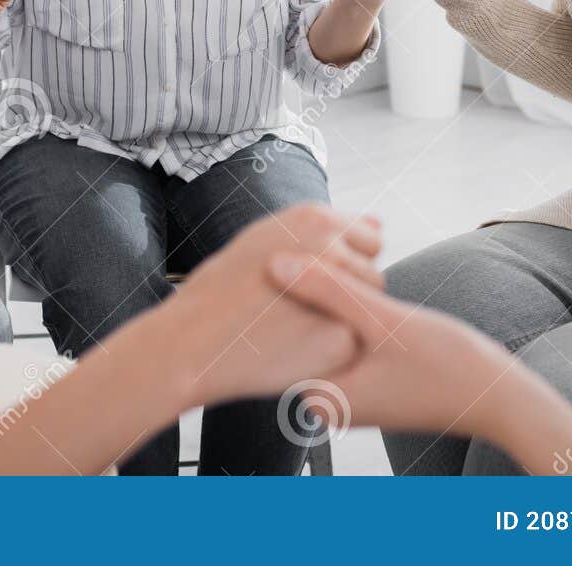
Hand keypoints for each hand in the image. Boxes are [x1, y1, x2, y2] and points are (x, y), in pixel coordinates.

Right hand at [139, 204, 384, 406]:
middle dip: (349, 294)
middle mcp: (333, 247)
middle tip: (301, 310)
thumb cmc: (225, 289)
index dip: (348, 263)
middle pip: (373, 275)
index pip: (370, 240)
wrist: (192, 341)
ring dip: (344, 320)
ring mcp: (339, 291)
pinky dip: (334, 352)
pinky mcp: (342, 335)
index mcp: (315, 218)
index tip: (317, 281)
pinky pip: (354, 344)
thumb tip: (380, 224)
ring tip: (296, 328)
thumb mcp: (269, 239)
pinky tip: (296, 351)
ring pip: (369, 310)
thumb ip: (327, 231)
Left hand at [267, 257, 571, 473]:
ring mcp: (348, 389)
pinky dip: (340, 307)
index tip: (241, 260)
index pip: (270, 343)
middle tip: (264, 250)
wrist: (497, 395)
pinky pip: (339, 333)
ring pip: (317, 329)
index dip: (257, 298)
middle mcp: (328, 399)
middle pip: (292, 335)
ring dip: (316, 297)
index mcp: (321, 395)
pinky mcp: (366, 375)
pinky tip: (343, 272)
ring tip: (302, 253)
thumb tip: (274, 261)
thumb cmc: (446, 364)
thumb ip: (328, 290)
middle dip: (285, 295)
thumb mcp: (383, 320)